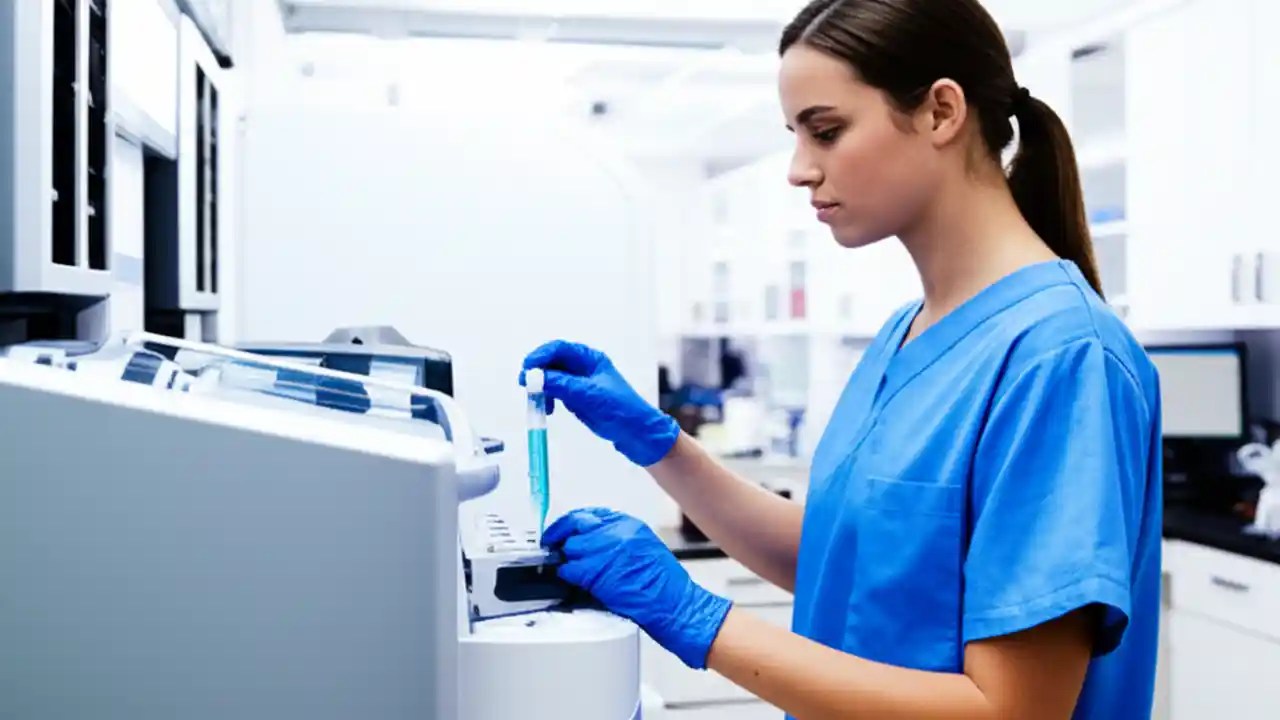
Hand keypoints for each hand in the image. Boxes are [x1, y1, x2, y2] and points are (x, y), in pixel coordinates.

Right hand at [520, 340, 678, 466]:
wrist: (637, 432)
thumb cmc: (622, 408)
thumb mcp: (588, 394)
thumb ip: (561, 384)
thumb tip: (535, 376)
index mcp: (590, 359)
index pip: (559, 349)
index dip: (541, 355)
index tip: (528, 368)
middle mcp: (583, 368)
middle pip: (552, 362)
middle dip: (537, 372)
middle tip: (525, 385)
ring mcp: (579, 383)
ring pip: (551, 379)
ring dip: (541, 388)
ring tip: (537, 402)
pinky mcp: (577, 399)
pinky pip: (555, 393)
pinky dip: (547, 399)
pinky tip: (547, 409)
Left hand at [543, 508, 731, 669]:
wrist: (674, 605)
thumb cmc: (664, 584)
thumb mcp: (644, 547)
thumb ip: (618, 539)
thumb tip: (593, 541)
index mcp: (629, 524)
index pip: (591, 513)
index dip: (573, 522)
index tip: (563, 528)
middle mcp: (617, 533)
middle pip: (576, 523)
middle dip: (560, 534)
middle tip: (551, 543)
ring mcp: (607, 551)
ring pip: (570, 547)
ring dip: (567, 559)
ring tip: (572, 570)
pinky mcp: (597, 572)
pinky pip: (569, 570)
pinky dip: (568, 576)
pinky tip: (575, 581)